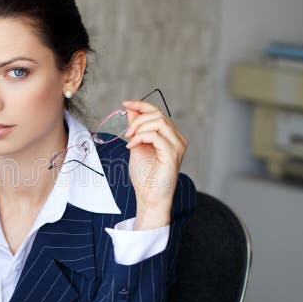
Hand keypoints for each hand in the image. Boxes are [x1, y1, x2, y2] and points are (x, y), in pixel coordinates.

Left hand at [122, 99, 187, 228]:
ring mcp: (177, 146)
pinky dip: (141, 137)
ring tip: (129, 139)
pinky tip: (132, 146)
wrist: (149, 197)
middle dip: (137, 119)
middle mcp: (178, 139)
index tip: (125, 103)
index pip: (157, 112)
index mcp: (170, 136)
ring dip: (139, 128)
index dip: (141, 105)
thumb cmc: (145, 176)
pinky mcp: (172, 155)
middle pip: (157, 115)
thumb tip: (130, 110)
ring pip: (158, 122)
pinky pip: (156, 136)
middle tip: (126, 133)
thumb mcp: (136, 146)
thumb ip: (135, 129)